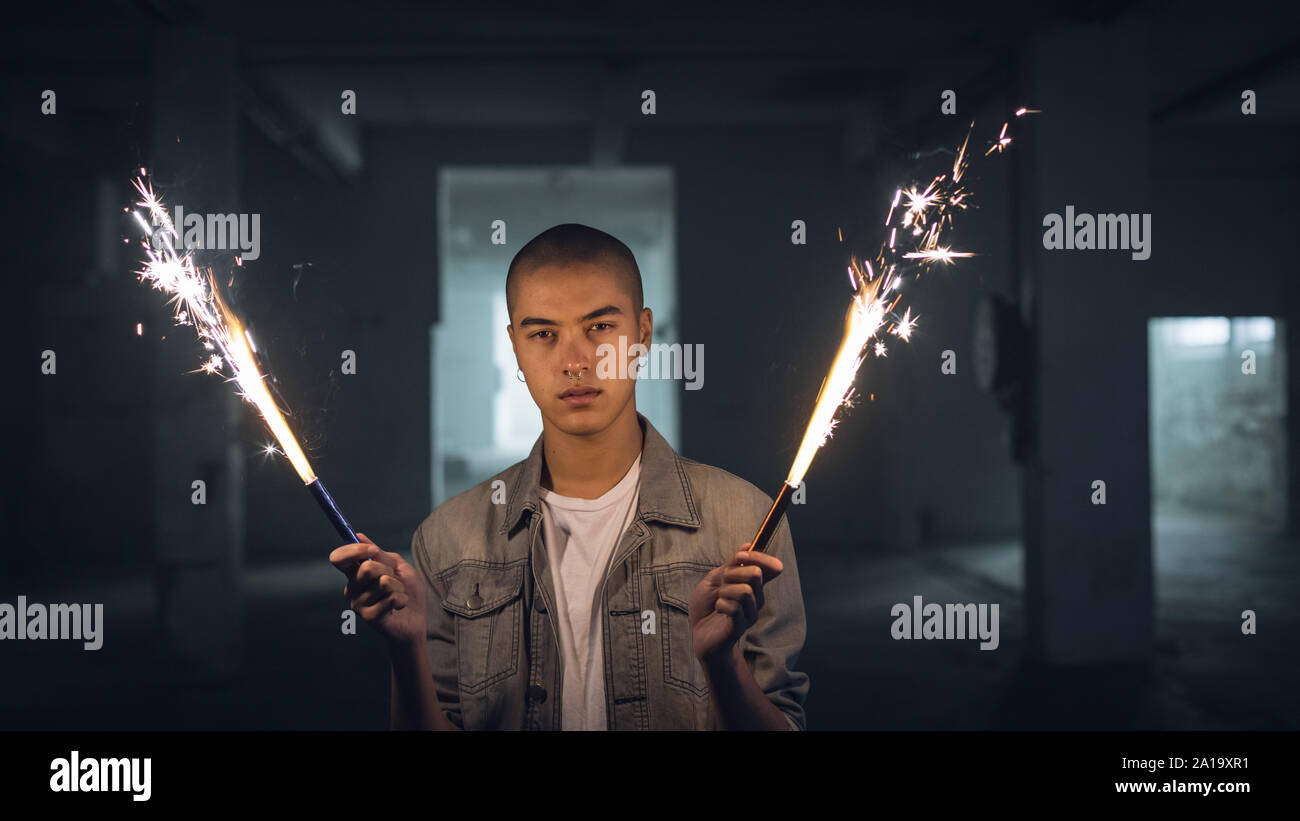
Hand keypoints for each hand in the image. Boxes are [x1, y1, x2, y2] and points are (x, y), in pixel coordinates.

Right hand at [329, 532, 425, 647]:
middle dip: (389, 571)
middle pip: (367, 568)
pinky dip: (402, 599)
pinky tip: (398, 607)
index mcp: (356, 574)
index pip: (339, 559)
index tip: (373, 550)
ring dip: (399, 587)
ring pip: (383, 583)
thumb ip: (379, 553)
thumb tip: (359, 536)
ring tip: (397, 595)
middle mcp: (352, 589)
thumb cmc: (407, 590)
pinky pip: (391, 598)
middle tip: (394, 580)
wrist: (417, 618)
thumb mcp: (397, 566)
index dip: (354, 550)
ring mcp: (358, 604)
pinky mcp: (369, 617)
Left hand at [688, 546, 783, 667]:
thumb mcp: (715, 579)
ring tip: (719, 599)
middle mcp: (756, 598)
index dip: (759, 557)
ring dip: (725, 591)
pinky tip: (718, 609)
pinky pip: (735, 608)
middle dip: (733, 573)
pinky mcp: (741, 627)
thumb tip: (746, 546)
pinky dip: (721, 604)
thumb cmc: (707, 606)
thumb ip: (731, 565)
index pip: (771, 567)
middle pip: (756, 574)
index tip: (741, 555)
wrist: (699, 633)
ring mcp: (751, 613)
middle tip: (721, 584)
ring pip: (745, 591)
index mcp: (752, 585)